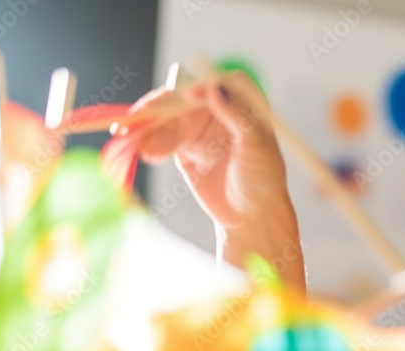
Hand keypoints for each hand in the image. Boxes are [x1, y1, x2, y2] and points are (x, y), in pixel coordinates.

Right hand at [124, 69, 304, 287]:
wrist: (252, 215)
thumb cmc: (264, 179)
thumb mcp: (257, 147)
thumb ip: (236, 115)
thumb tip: (215, 86)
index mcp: (241, 99)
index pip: (214, 81)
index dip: (197, 85)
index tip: (185, 96)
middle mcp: (216, 106)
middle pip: (181, 97)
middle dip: (159, 106)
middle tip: (140, 116)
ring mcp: (196, 126)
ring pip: (166, 118)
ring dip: (150, 129)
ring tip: (143, 146)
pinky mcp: (182, 146)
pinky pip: (160, 139)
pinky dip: (151, 144)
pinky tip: (146, 152)